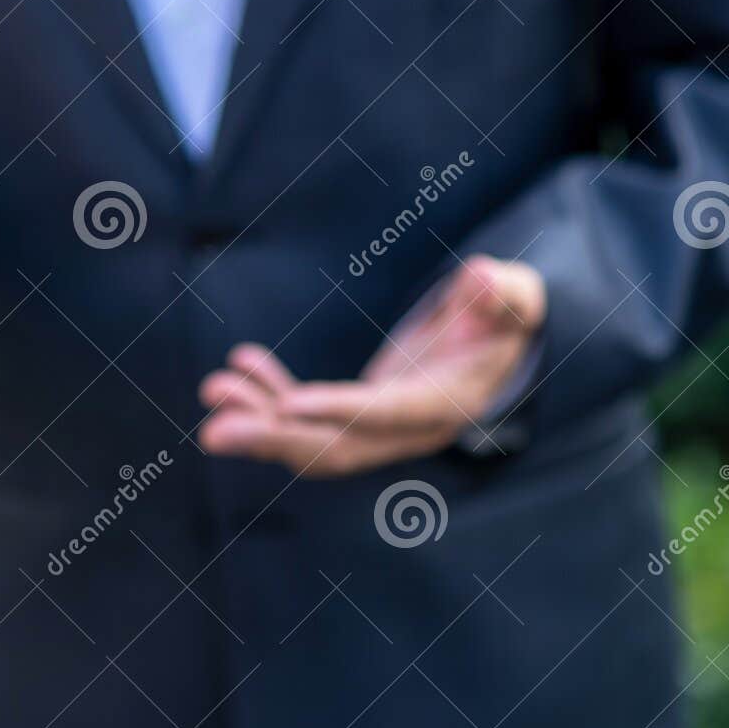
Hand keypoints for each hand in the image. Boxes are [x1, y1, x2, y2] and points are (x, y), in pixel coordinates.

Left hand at [198, 256, 545, 476]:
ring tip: (211, 389)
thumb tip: (483, 280)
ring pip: (306, 437)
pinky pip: (300, 414)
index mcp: (444, 404)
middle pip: (332, 447)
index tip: (286, 407)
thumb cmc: (503, 318)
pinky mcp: (350, 418)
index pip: (384, 416)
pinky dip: (266, 393)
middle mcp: (403, 431)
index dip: (338, 412)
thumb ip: (506, 294)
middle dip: (272, 439)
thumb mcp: (517, 300)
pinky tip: (239, 366)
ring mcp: (371, 429)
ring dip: (254, 418)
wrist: (493, 350)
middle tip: (214, 430)